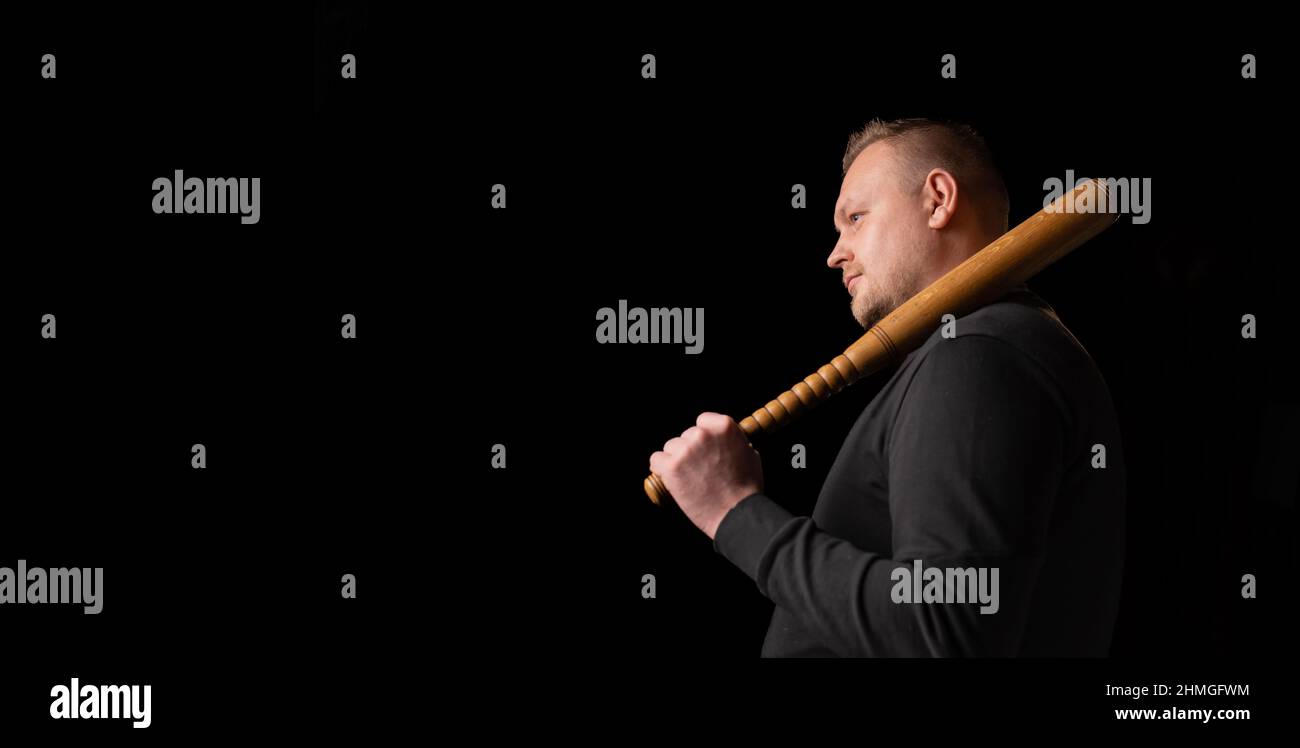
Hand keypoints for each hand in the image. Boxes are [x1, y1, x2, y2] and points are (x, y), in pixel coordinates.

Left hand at [649, 412, 763, 538]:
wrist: (737, 514)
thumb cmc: (746, 488)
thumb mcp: (750, 454)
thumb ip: (733, 441)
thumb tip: (724, 439)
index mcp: (724, 426)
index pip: (702, 421)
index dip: (702, 437)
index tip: (705, 450)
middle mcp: (703, 434)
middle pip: (686, 436)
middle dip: (690, 451)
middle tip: (699, 471)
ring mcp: (686, 450)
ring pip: (670, 447)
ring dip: (676, 460)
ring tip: (690, 479)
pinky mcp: (671, 467)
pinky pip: (656, 460)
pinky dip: (661, 469)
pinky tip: (671, 479)